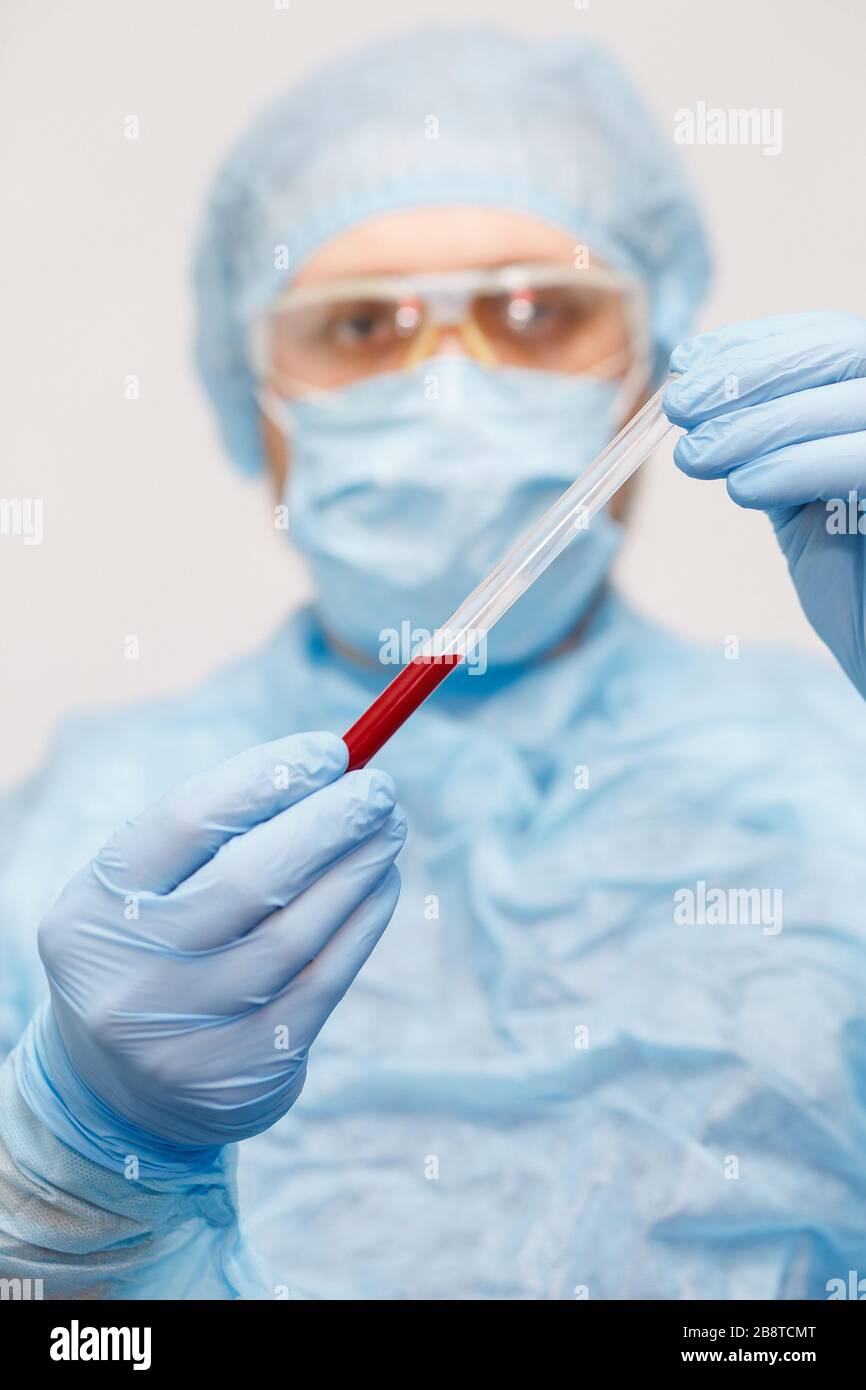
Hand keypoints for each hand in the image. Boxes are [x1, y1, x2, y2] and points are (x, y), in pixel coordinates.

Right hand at [32, 731, 405, 1155]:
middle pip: (250, 879)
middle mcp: (130, 976)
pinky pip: (322, 982)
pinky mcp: (244, 1071)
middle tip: (379, 788)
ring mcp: (186, 1032)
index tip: (329, 752)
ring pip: (297, 933)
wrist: (120, 1090)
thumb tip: (328, 767)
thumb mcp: (146, 890)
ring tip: (388, 831)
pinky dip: (362, 924)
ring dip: (357, 870)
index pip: (187, 822)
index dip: (266, 778)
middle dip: (328, 823)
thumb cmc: (152, 948)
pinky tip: (382, 885)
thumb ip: (218, 831)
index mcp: (93, 909)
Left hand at [663, 311, 865, 697]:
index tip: (689, 361)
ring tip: (695, 457)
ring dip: (758, 423)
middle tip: (679, 406)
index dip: (756, 344)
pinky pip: (863, 460)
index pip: (828, 339)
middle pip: (841, 353)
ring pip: (850, 399)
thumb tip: (694, 392)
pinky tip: (742, 489)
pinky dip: (798, 466)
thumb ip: (766, 441)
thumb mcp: (798, 492)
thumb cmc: (852, 577)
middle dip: (749, 374)